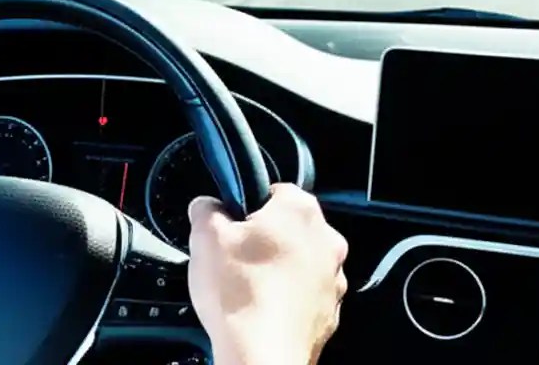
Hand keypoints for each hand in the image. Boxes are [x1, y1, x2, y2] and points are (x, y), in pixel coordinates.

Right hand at [187, 183, 347, 364]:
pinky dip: (285, 298)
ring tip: (246, 287)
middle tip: (234, 258)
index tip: (231, 225)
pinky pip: (303, 294)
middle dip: (262, 240)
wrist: (262, 356)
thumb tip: (206, 206)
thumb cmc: (241, 297)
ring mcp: (332, 278)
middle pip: (287, 228)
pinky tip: (261, 308)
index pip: (272, 191)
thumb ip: (206, 209)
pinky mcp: (329, 310)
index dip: (245, 208)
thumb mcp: (205, 237)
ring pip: (297, 262)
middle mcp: (325, 240)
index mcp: (299, 211)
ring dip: (276, 269)